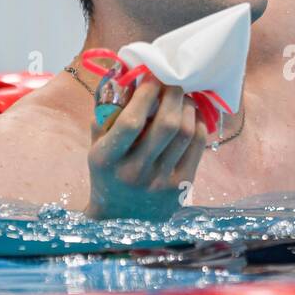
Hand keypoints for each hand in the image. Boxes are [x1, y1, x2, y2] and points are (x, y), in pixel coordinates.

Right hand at [84, 78, 207, 221]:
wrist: (122, 218)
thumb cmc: (108, 172)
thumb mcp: (97, 145)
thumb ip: (107, 113)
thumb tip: (125, 76)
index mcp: (107, 160)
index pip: (131, 122)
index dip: (146, 94)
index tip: (152, 75)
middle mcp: (135, 173)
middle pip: (166, 125)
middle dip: (173, 95)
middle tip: (173, 80)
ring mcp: (161, 182)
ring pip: (185, 133)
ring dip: (187, 107)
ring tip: (183, 96)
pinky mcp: (182, 187)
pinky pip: (197, 146)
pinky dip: (197, 124)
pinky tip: (191, 115)